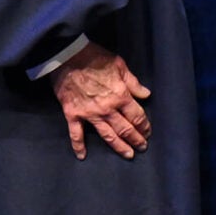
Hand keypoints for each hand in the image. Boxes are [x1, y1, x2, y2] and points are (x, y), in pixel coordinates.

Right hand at [50, 42, 152, 159]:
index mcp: (120, 95)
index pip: (136, 115)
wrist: (67, 57)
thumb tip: (146, 95)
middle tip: (142, 148)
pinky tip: (82, 156)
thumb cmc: (95, 58)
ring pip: (107, 135)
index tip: (148, 133)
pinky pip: (76, 134)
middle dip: (135, 139)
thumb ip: (133, 83)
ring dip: (118, 146)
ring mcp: (89, 114)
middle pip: (125, 128)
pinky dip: (79, 146)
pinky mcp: (72, 115)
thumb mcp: (120, 65)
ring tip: (128, 154)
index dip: (144, 126)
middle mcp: (107, 109)